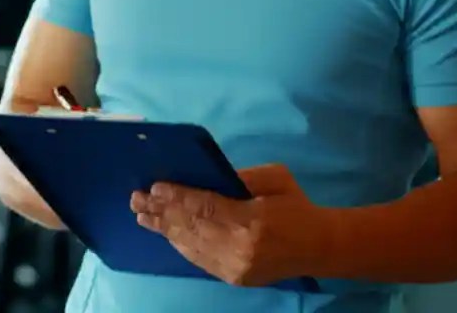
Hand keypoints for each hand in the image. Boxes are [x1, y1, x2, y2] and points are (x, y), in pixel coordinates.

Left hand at [130, 163, 325, 286]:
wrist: (319, 246)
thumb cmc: (297, 206)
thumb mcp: (274, 179)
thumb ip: (239, 178)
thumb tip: (203, 177)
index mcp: (251, 221)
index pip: (205, 207)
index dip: (177, 198)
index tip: (155, 188)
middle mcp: (239, 249)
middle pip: (192, 228)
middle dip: (162, 213)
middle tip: (137, 199)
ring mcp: (235, 268)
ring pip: (191, 246)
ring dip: (164, 230)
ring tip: (143, 216)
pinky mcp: (233, 278)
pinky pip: (199, 260)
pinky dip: (180, 245)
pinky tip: (166, 233)